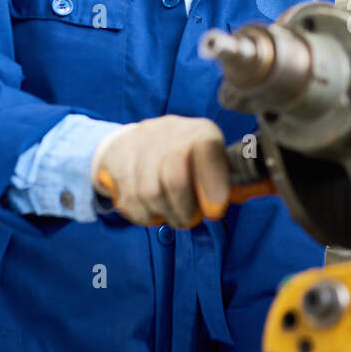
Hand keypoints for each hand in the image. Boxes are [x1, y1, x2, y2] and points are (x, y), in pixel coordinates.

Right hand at [90, 115, 229, 228]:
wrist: (131, 141)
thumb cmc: (182, 158)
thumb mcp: (208, 161)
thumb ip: (221, 179)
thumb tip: (232, 200)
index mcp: (201, 131)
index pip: (207, 149)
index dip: (213, 184)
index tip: (214, 211)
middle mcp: (170, 131)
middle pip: (174, 179)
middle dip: (183, 210)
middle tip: (189, 220)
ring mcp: (140, 144)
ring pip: (150, 193)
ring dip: (163, 214)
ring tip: (171, 216)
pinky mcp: (117, 160)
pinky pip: (130, 200)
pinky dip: (143, 215)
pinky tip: (151, 211)